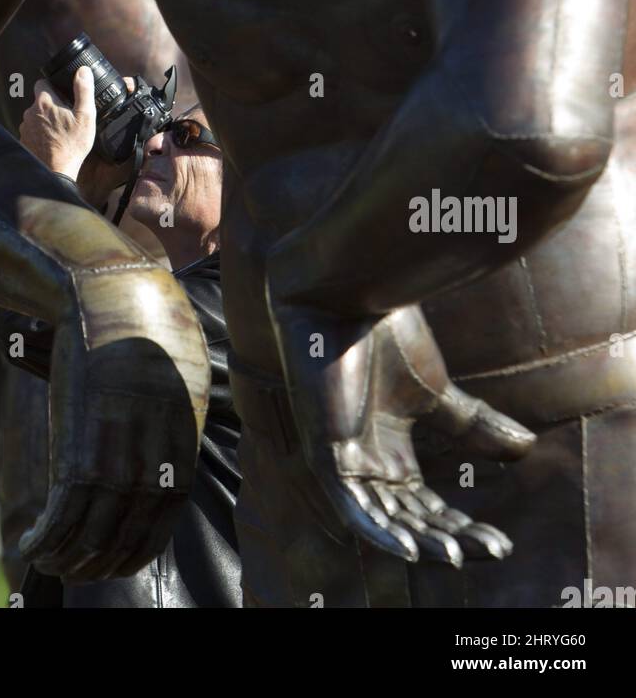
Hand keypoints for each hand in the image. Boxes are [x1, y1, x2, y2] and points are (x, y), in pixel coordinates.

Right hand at [16, 244, 210, 579]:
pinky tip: (32, 545)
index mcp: (179, 453)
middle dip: (96, 564)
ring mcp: (118, 467)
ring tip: (47, 562)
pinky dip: (45, 542)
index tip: (113, 562)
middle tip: (73, 572)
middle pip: (122, 540)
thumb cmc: (142, 329)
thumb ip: (165, 420)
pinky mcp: (80, 457)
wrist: (117, 300)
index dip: (131, 552)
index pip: (159, 528)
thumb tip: (153, 440)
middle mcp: (152, 469)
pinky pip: (61, 520)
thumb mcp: (171, 381)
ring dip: (65, 559)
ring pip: (89, 538)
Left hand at [20, 66, 96, 179]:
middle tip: (66, 115)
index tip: (63, 94)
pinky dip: (40, 134)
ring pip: (35, 116)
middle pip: (40, 101)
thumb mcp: (85, 115)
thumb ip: (84, 90)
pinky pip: (32, 131)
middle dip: (51, 105)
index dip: (53, 86)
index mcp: (44, 102)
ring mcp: (25, 127)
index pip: (42, 82)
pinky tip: (52, 142)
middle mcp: (30, 112)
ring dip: (45, 120)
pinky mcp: (24, 140)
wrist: (56, 172)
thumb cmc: (72, 145)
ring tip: (60, 131)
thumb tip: (83, 70)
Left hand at [268, 298, 534, 566]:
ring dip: (419, 541)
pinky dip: (378, 530)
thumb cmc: (383, 333)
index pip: (425, 503)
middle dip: (449, 539)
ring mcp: (343, 456)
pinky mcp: (324, 450)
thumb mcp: (436, 391)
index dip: (461, 526)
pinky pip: (349, 506)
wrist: (349, 295)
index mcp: (387, 445)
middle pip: (408, 517)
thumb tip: (528, 448)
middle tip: (493, 550)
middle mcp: (364, 457)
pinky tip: (410, 548)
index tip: (502, 542)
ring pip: (382, 519)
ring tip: (457, 556)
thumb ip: (473, 424)